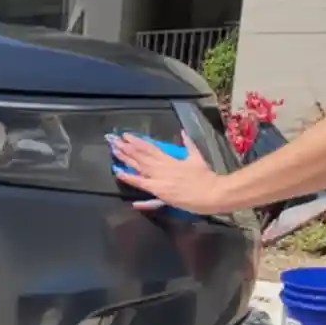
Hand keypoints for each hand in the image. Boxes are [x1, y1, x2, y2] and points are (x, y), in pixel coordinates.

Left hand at [108, 132, 228, 213]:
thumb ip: (189, 144)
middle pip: (141, 155)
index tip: (126, 135)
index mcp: (171, 158)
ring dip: (125, 158)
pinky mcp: (160, 190)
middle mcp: (163, 166)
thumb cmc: (206, 176)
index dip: (137, 141)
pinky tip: (119, 172)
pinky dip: (130, 178)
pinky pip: (142, 184)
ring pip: (139, 166)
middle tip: (112, 139)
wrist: (212, 192)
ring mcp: (160, 178)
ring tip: (113, 150)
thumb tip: (183, 132)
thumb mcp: (197, 157)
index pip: (150, 147)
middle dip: (126, 147)